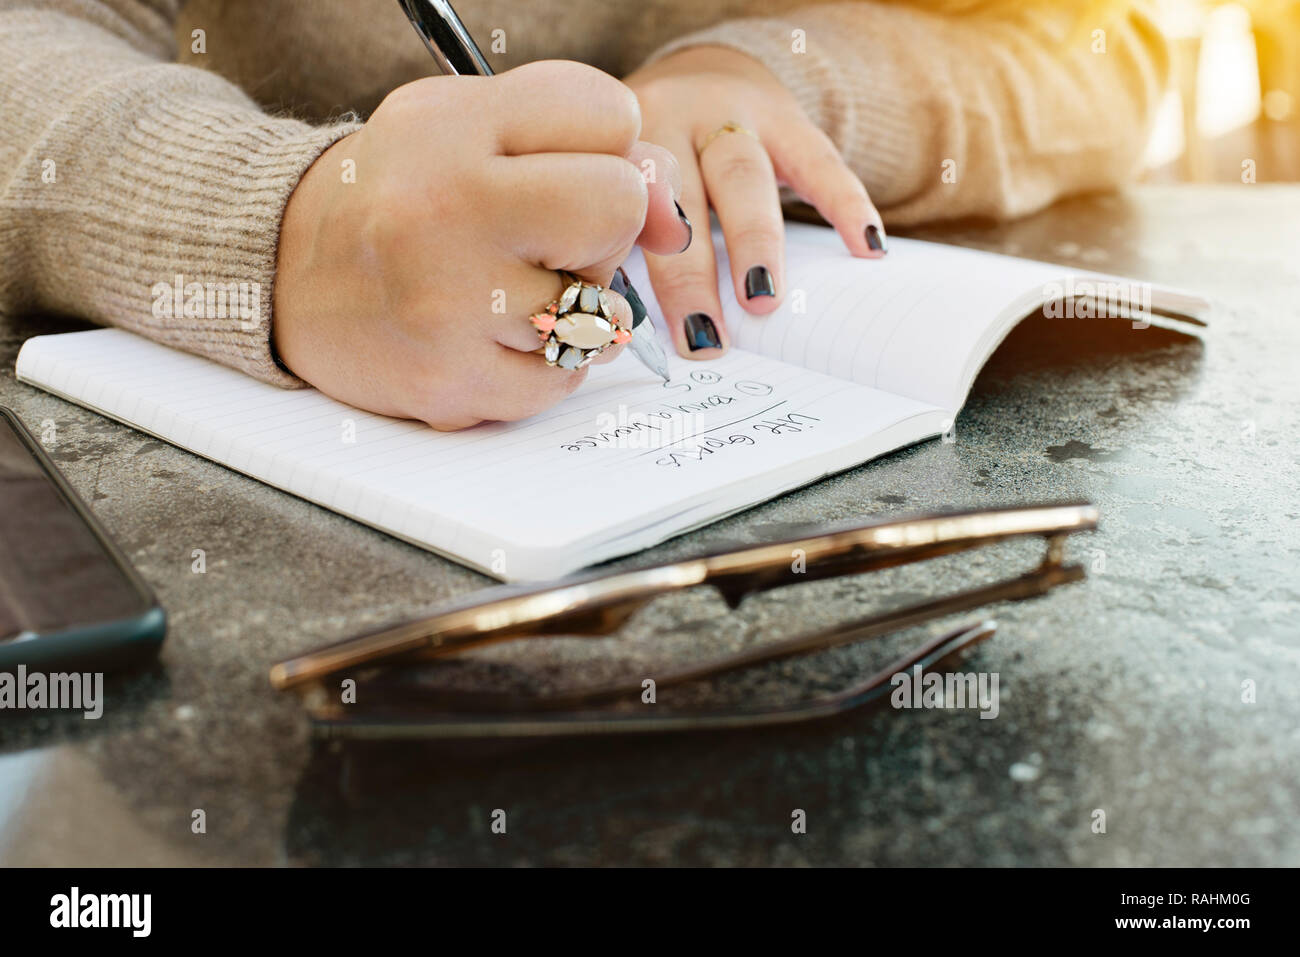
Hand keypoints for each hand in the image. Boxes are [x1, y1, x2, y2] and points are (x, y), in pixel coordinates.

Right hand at [273, 61, 689, 429]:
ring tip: (501, 287)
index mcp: (453, 130)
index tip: (556, 168)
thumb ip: (581, 133)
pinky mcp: (454, 384)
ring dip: (571, 304)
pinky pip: (565, 379)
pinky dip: (546, 363)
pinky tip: (495, 335)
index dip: (603, 149)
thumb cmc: (398, 192)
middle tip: (537, 234)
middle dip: (598, 226)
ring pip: (600, 308)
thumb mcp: (473, 123)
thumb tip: (670, 214)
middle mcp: (446, 213)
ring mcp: (450, 308)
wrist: (284, 273)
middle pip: (617, 209)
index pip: (614, 120)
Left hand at [625, 46, 886, 357]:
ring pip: (742, 177)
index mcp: (627, 148)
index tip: (634, 326)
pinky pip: (820, 162)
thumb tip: (643, 330)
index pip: (626, 212)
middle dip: (693, 273)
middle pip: (683, 196)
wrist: (709, 70)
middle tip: (706, 334)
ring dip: (754, 244)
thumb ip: (635, 241)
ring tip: (764, 301)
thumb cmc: (665, 158)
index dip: (631, 267)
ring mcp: (734, 115)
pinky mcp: (789, 118)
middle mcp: (674, 119)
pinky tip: (867, 247)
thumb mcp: (635, 183)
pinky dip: (846, 205)